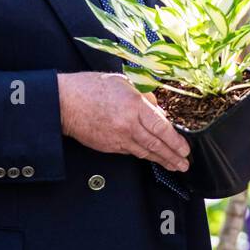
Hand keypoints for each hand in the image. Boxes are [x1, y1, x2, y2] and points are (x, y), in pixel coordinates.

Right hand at [57, 72, 190, 170]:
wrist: (64, 103)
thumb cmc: (91, 87)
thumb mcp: (123, 82)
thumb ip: (145, 96)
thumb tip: (159, 110)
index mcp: (135, 105)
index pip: (161, 127)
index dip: (176, 141)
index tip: (185, 149)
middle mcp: (128, 124)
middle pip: (156, 144)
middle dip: (173, 156)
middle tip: (184, 164)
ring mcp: (118, 138)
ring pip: (145, 152)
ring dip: (161, 160)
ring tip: (174, 166)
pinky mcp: (109, 146)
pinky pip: (131, 152)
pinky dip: (144, 155)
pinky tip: (152, 158)